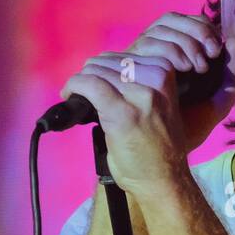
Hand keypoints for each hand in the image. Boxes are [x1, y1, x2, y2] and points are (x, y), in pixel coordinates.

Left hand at [60, 13, 234, 201]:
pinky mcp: (122, 114)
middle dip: (91, 73)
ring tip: (75, 94)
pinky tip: (68, 95)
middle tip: (83, 90)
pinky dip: (73, 86)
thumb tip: (104, 70)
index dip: (106, 66)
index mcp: (166, 75)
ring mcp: (140, 97)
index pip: (126, 55)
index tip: (97, 80)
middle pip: (109, 60)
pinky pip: (89, 85)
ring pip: (97, 70)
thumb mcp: (159, 105)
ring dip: (81, 81)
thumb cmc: (158, 148)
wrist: (163, 179)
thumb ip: (139, 84)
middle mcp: (156, 82)